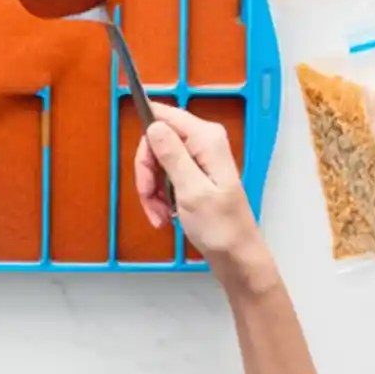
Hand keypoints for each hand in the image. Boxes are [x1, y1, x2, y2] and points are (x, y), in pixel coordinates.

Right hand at [134, 103, 260, 262]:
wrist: (236, 257)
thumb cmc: (222, 229)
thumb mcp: (192, 191)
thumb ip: (173, 156)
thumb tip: (154, 126)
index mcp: (206, 140)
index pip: (165, 116)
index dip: (146, 133)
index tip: (138, 156)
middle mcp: (204, 143)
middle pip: (157, 141)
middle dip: (147, 172)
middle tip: (149, 197)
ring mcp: (199, 159)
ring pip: (157, 162)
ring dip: (151, 189)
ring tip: (158, 212)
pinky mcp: (194, 174)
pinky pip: (164, 176)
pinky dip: (158, 196)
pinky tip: (163, 213)